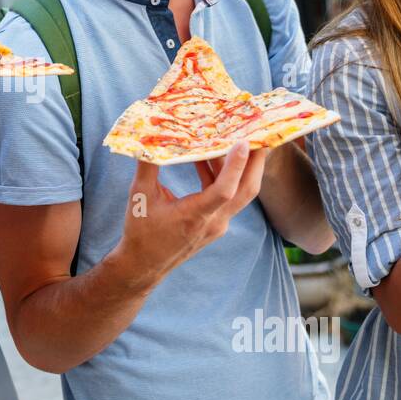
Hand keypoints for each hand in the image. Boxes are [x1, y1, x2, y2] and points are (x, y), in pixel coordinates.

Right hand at [112, 141, 267, 289]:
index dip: (235, 166)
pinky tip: (208, 158)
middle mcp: (213, 222)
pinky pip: (227, 197)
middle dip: (256, 162)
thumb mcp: (140, 196)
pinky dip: (222, 177)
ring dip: (240, 167)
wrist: (144, 265)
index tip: (243, 142)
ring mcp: (217, 225)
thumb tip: (146, 136)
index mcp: (194, 216)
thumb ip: (147, 165)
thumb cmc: (140, 231)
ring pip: (240, 193)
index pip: (224, 190)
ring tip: (236, 138)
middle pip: (246, 191)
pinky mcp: (215, 224)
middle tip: (261, 134)